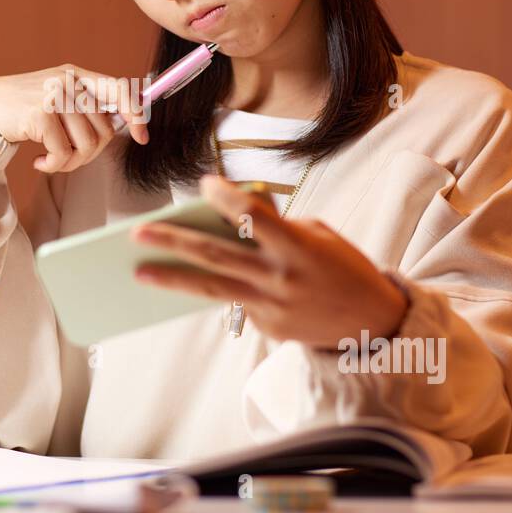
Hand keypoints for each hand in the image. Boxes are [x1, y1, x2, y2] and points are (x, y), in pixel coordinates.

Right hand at [0, 64, 148, 173]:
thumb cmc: (20, 108)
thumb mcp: (57, 98)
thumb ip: (86, 107)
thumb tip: (124, 125)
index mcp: (77, 75)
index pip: (120, 90)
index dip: (136, 114)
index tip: (141, 137)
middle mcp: (69, 81)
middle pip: (104, 129)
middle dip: (90, 153)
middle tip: (68, 157)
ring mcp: (54, 95)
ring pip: (87, 145)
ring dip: (70, 163)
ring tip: (52, 160)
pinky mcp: (40, 113)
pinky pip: (63, 153)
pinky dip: (53, 166)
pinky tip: (39, 162)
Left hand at [129, 175, 407, 348]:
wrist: (374, 323)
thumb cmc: (343, 268)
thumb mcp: (318, 236)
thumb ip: (276, 226)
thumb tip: (231, 216)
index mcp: (298, 246)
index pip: (252, 216)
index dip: (225, 197)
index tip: (204, 184)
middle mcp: (281, 277)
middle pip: (216, 255)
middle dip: (173, 242)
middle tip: (137, 233)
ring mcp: (272, 306)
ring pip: (212, 288)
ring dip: (171, 278)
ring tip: (139, 272)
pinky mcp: (268, 328)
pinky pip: (238, 302)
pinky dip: (223, 289)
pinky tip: (207, 285)